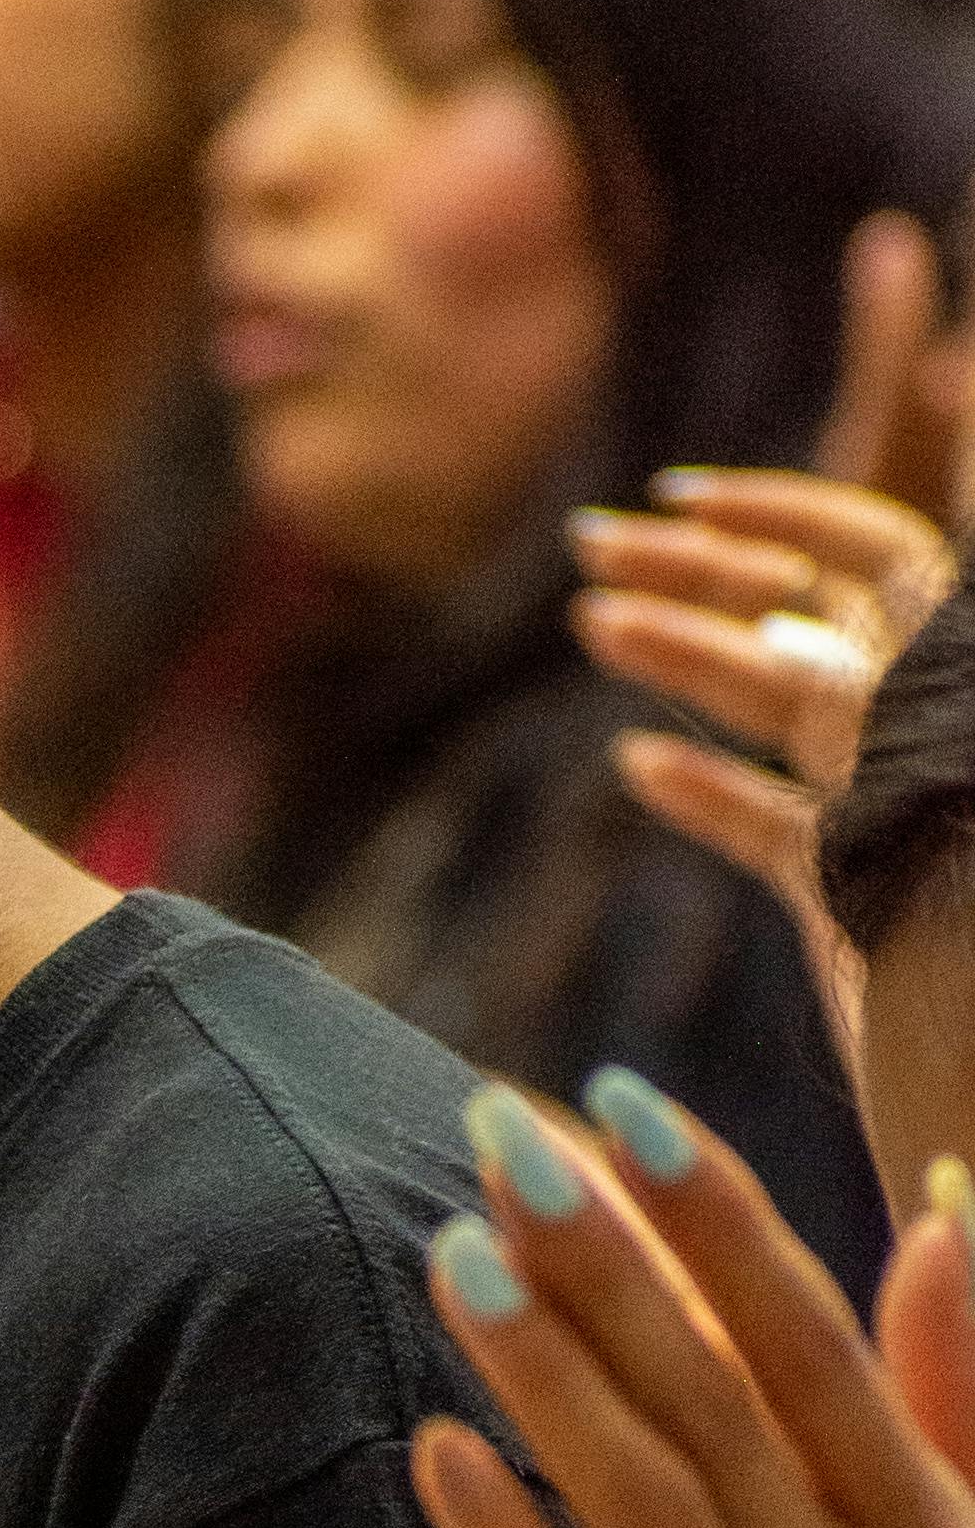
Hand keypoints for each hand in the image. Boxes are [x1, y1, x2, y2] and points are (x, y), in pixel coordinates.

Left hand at [417, 1078, 974, 1527]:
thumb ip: (970, 1397)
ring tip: (451, 1245)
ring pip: (649, 1501)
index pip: (812, 1341)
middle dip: (606, 1251)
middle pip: (715, 1393)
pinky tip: (430, 1456)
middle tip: (496, 1122)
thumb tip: (945, 1214)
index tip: (622, 1093)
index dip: (717, 1211)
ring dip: (548, 1369)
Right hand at [569, 438, 954, 1075]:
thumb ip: (876, 710)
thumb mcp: (932, 830)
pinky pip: (780, 828)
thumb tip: (818, 606)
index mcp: (955, 709)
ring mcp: (899, 826)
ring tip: (592, 620)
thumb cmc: (974, 1021)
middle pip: (816, 618)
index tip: (682, 506)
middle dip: (707, 571)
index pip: (879, 567)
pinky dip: (708, 791)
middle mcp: (935, 749)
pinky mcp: (863, 912)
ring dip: (686, 657)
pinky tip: (638, 768)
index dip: (784, 523)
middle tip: (593, 547)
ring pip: (785, 710)